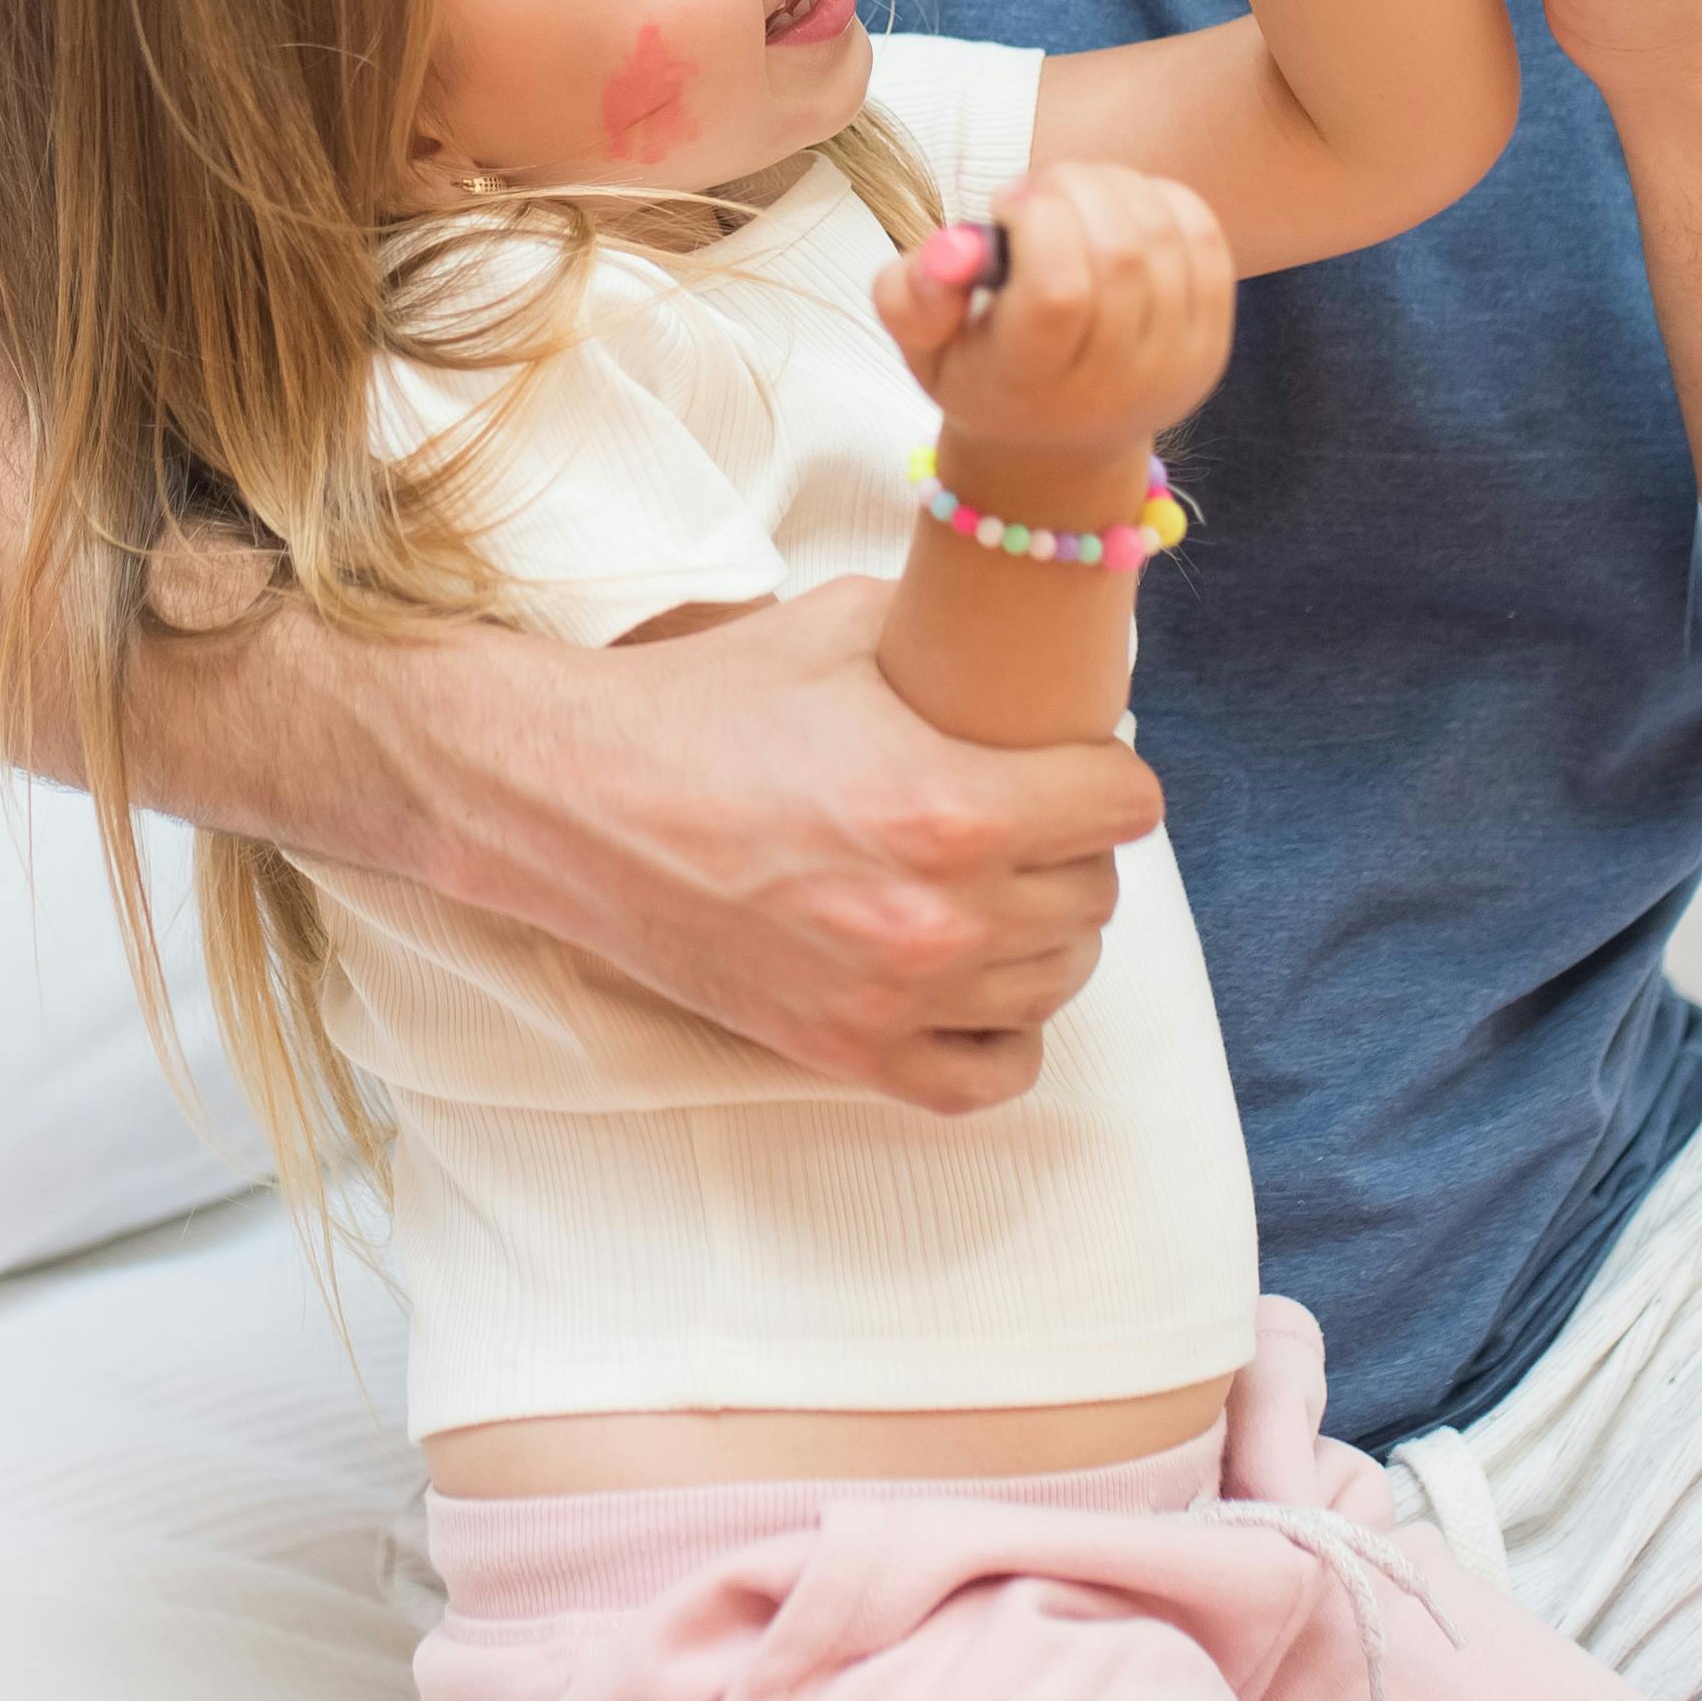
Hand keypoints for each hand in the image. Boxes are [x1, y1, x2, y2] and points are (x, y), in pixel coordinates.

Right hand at [541, 579, 1159, 1109]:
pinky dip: (1000, 1034)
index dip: (1106, 774)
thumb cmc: (700, 707)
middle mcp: (940, 914)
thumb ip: (951, 637)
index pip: (1125, 806)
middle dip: (1072, 849)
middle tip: (1026, 818)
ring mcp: (895, 995)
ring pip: (1056, 983)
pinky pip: (989, 1075)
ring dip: (1043, 934)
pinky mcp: (845, 1050)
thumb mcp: (843, 625)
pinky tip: (975, 985)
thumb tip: (1023, 634)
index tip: (1079, 764)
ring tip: (999, 892)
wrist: (576, 799)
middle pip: (1096, 895)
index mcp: (952, 803)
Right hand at [867, 157, 1233, 463]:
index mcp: (1034, 390)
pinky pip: (1203, 237)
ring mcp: (1176, 366)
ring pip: (1163, 234)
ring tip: (1072, 199)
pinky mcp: (1213, 342)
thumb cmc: (983, 373)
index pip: (1058, 291)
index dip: (1036, 221)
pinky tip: (1118, 210)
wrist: (1061, 440)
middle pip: (1120, 253)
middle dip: (1073, 191)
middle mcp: (1116, 387)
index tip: (1007, 207)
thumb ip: (909, 296)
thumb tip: (956, 249)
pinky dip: (1160, 200)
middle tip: (1039, 194)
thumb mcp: (922, 346)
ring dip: (1112, 187)